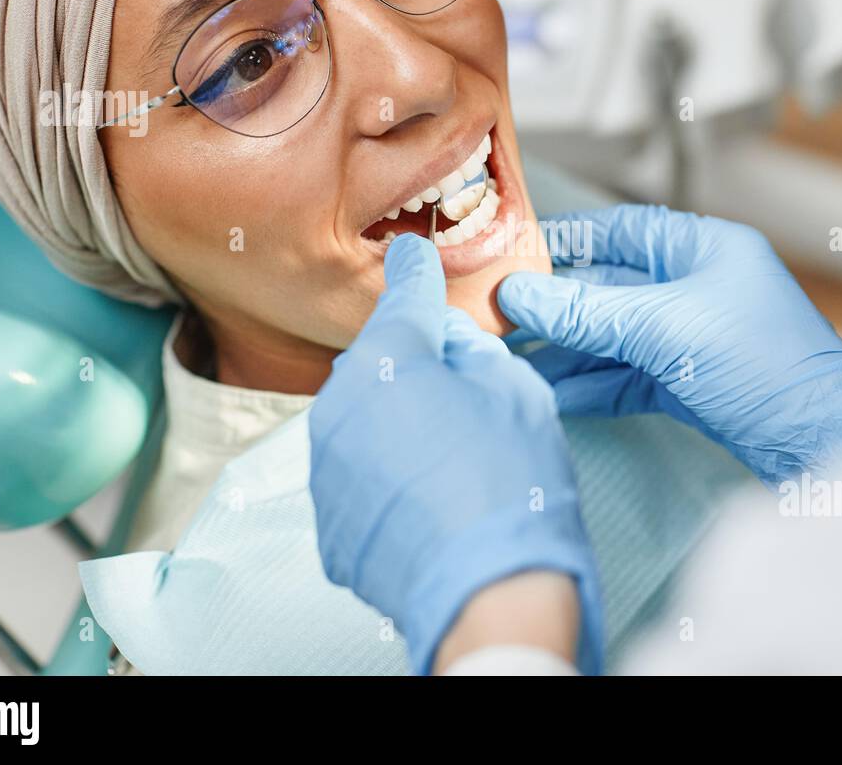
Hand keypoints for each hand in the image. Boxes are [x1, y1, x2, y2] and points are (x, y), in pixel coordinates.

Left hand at [308, 234, 603, 674]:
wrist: (487, 587)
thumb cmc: (511, 483)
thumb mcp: (513, 390)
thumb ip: (472, 350)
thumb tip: (447, 339)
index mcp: (391, 357)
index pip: (404, 296)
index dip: (413, 272)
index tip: (410, 255)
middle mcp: (342, 401)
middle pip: (379, 363)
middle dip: (411, 366)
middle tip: (459, 390)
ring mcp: (328, 462)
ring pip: (363, 419)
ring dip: (396, 423)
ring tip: (449, 457)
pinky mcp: (328, 513)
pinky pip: (357, 473)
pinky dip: (384, 474)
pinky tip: (427, 495)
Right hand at [498, 205, 841, 484]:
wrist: (829, 442)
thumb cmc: (768, 367)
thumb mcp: (667, 329)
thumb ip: (589, 312)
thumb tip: (519, 294)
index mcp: (703, 250)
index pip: (620, 231)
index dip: (566, 240)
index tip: (512, 252)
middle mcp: (696, 287)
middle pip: (609, 288)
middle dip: (554, 306)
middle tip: (496, 317)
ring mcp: (692, 338)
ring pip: (613, 337)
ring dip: (565, 350)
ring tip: (511, 360)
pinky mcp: (690, 384)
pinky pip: (627, 376)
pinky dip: (591, 385)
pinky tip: (552, 393)